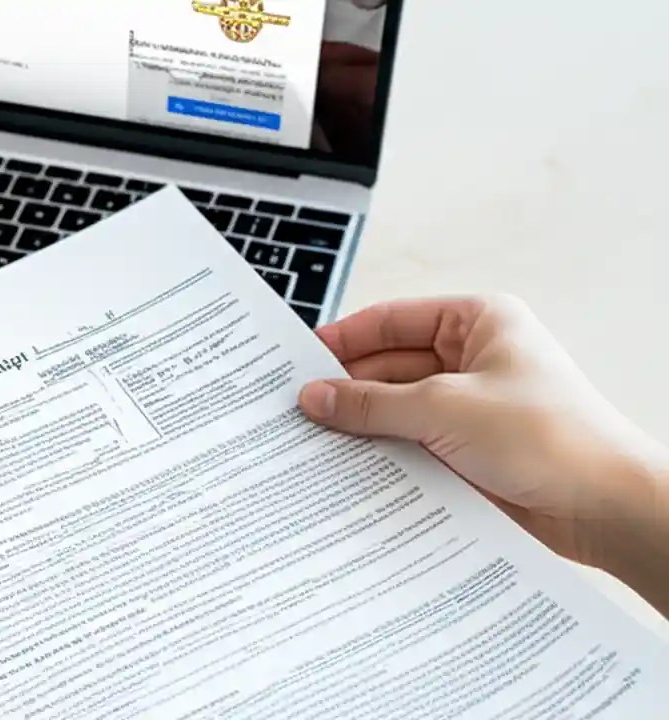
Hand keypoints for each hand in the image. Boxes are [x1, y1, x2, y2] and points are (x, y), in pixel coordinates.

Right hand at [297, 296, 668, 607]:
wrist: (604, 508)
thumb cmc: (550, 438)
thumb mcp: (445, 408)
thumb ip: (372, 403)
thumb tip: (315, 396)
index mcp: (478, 322)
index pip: (392, 321)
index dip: (344, 339)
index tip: (299, 361)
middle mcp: (472, 360)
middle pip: (388, 366)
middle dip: (346, 389)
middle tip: (296, 408)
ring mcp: (468, 407)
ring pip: (395, 409)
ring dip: (361, 426)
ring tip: (311, 440)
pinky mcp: (466, 451)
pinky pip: (409, 445)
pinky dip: (380, 455)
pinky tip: (346, 467)